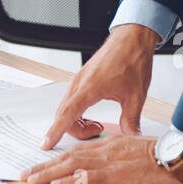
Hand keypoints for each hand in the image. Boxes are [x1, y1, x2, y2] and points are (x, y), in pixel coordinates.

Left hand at [23, 135, 182, 183]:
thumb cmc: (163, 155)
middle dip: (45, 167)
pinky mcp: (118, 174)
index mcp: (109, 144)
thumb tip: (107, 165)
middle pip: (69, 157)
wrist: (179, 156)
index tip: (42, 166)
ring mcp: (110, 162)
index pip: (77, 151)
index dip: (57, 159)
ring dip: (50, 173)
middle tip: (26, 174)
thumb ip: (118, 155)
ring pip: (73, 166)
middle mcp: (106, 150)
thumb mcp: (135, 150)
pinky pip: (89, 177)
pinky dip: (71, 180)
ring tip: (32, 179)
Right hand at [40, 23, 157, 148]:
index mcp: (90, 88)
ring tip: (98, 125)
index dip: (55, 131)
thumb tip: (129, 138)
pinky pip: (71, 101)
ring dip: (77, 122)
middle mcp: (80, 83)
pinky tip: (92, 115)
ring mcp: (79, 80)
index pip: (67, 114)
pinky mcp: (82, 79)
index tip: (46, 144)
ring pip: (67, 108)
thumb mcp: (136, 96)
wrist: (131, 39)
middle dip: (75, 131)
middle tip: (98, 132)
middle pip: (64, 115)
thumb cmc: (132, 60)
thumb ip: (130, 121)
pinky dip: (77, 113)